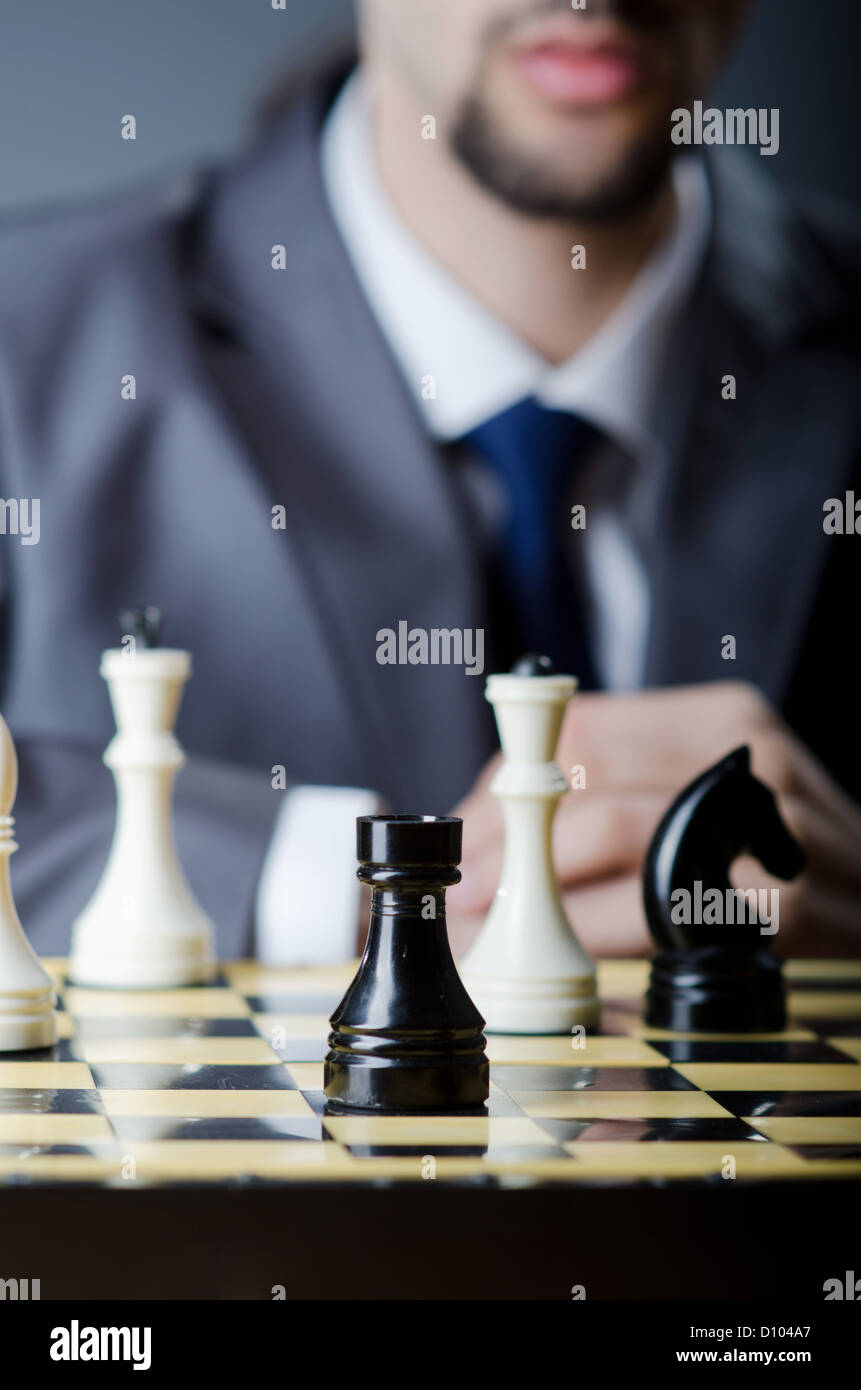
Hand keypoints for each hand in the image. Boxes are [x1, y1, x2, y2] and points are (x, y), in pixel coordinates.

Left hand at [447, 682, 860, 958]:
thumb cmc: (789, 861)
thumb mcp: (723, 797)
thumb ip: (636, 789)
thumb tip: (512, 827)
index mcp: (723, 719)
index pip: (583, 728)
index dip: (508, 780)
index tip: (470, 829)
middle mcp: (746, 756)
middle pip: (585, 769)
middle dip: (504, 830)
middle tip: (464, 881)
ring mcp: (767, 824)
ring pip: (610, 827)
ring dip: (529, 877)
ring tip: (488, 916)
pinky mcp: (776, 904)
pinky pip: (652, 908)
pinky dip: (587, 930)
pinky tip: (558, 950)